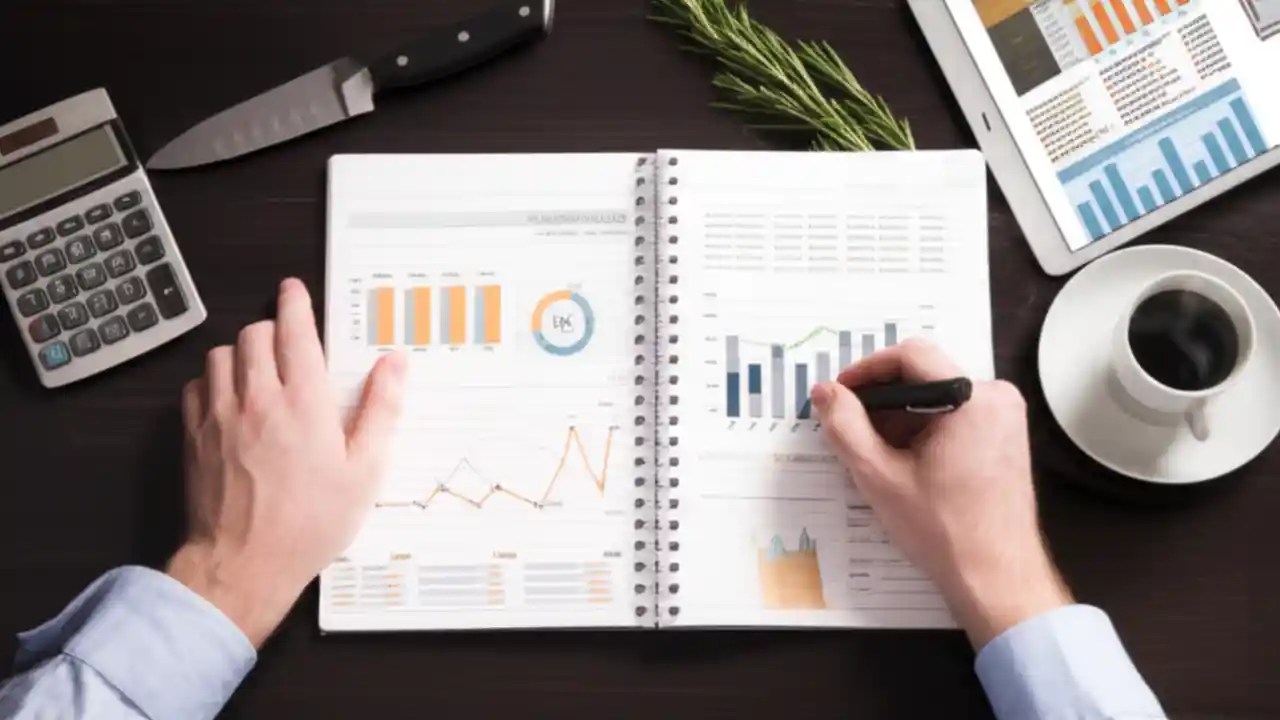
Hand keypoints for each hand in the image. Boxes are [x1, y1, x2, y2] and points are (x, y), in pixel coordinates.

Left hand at [166, 278, 405, 646]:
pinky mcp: (194, 437)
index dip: (296, 304)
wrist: (245, 564)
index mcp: (305, 404)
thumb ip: (381, 411)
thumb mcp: (364, 471)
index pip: (296, 332)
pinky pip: (196, 387)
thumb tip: (394, 365)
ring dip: (241, 353)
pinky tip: (229, 400)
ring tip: (259, 370)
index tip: (294, 290)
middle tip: (287, 342)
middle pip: (255, 335)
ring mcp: (220, 417)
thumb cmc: (310, 523)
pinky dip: (212, 382)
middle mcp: (258, 400)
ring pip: (222, 355)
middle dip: (272, 329)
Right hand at [809, 339, 1070, 648]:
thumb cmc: (946, 532)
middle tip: (851, 429)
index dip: (867, 370)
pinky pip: (955, 415)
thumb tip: (825, 392)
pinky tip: (904, 463)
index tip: (840, 394)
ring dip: (901, 418)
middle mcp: (997, 398)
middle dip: (883, 400)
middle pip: (925, 375)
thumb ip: (846, 427)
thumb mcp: (880, 477)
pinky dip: (924, 430)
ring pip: (937, 397)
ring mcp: (1005, 418)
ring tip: (876, 454)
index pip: (911, 355)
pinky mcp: (1004, 437)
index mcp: (973, 399)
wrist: (997, 578)